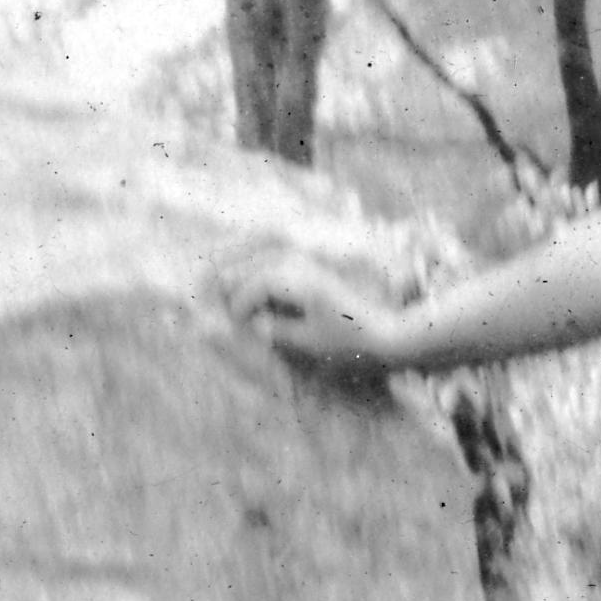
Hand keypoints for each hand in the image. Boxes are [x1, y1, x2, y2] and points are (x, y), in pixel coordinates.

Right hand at [223, 253, 406, 376]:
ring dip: (248, 265)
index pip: (259, 284)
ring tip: (226, 279)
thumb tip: (252, 325)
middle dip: (236, 274)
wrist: (387, 333)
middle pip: (262, 262)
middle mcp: (307, 270)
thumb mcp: (310, 342)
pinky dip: (265, 270)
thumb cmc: (351, 343)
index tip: (233, 319)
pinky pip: (283, 261)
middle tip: (212, 287)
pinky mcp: (318, 274)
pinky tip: (256, 283)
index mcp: (303, 285)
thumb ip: (278, 331)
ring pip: (272, 257)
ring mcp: (313, 269)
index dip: (241, 301)